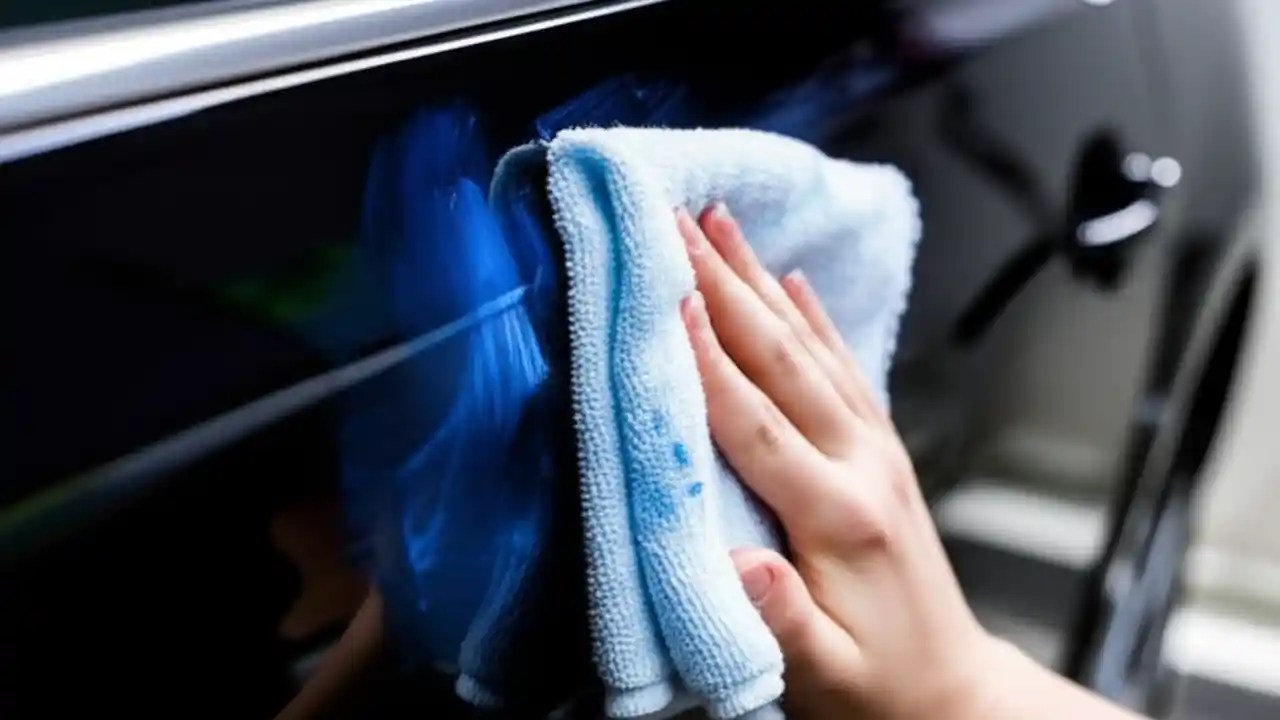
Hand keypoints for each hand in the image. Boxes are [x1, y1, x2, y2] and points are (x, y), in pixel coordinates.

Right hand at [676, 205, 1139, 719]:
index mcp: (839, 515)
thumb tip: (738, 562)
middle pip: (782, 359)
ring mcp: (877, 451)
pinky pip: (843, 367)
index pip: (759, 422)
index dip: (710, 358)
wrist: (951, 691)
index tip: (671, 294)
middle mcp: (863, 465)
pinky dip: (813, 316)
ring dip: (760, 280)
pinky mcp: (881, 451)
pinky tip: (790, 278)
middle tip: (676, 222)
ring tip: (720, 223)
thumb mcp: (824, 677)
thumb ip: (783, 621)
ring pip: (811, 348)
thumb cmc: (876, 690)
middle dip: (724, 284)